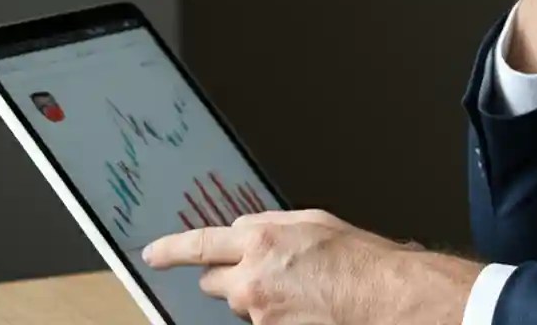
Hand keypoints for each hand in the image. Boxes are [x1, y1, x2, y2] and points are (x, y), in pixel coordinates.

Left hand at [141, 209, 480, 324]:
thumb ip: (272, 225)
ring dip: (256, 296)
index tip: (153, 254)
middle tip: (260, 273)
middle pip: (212, 279)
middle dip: (228, 275)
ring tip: (298, 290)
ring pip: (239, 302)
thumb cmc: (360, 260)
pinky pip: (260, 321)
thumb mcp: (315, 222)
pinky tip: (304, 305)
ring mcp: (259, 311)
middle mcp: (253, 278)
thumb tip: (247, 230)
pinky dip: (275, 313)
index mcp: (261, 241)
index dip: (171, 249)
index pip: (199, 243)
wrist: (382, 298)